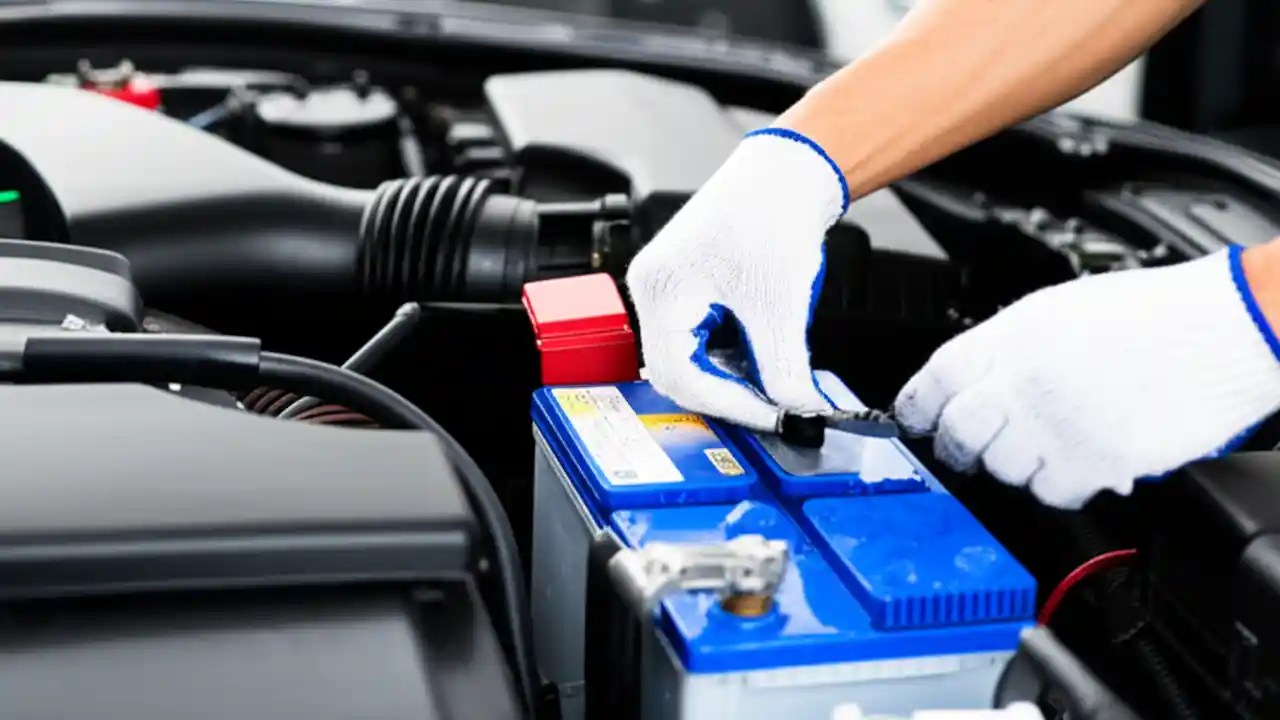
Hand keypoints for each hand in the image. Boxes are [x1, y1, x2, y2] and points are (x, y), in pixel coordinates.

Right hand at [625, 129, 849, 430]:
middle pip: (678, 371)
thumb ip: (784, 368)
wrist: (790, 169)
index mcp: (661, 290)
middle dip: (727, 394)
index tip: (771, 416)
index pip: (679, 374)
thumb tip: (796, 411)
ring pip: (692, 359)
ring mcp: (671, 289)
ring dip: (732, 376)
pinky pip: (704, 340)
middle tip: (773, 410)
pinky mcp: (692, 288)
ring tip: (773, 385)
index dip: (727, 404)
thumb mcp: (780, 304)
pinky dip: (735, 356)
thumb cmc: (771, 212)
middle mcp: (655, 290)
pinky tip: (765, 358)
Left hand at [894, 246, 1279, 508]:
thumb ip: (1006, 347)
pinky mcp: (1095, 460)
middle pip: (959, 434)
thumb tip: (967, 383)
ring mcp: (1058, 422)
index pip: (934, 380)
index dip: (917, 409)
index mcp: (1013, 335)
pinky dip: (1061, 485)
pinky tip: (1082, 459)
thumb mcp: (1058, 310)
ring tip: (1050, 442)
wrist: (1226, 328)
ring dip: (1017, 465)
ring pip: (1003, 469)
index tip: (917, 423)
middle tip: (974, 449)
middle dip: (960, 448)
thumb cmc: (1152, 316)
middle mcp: (1026, 379)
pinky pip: (1051, 492)